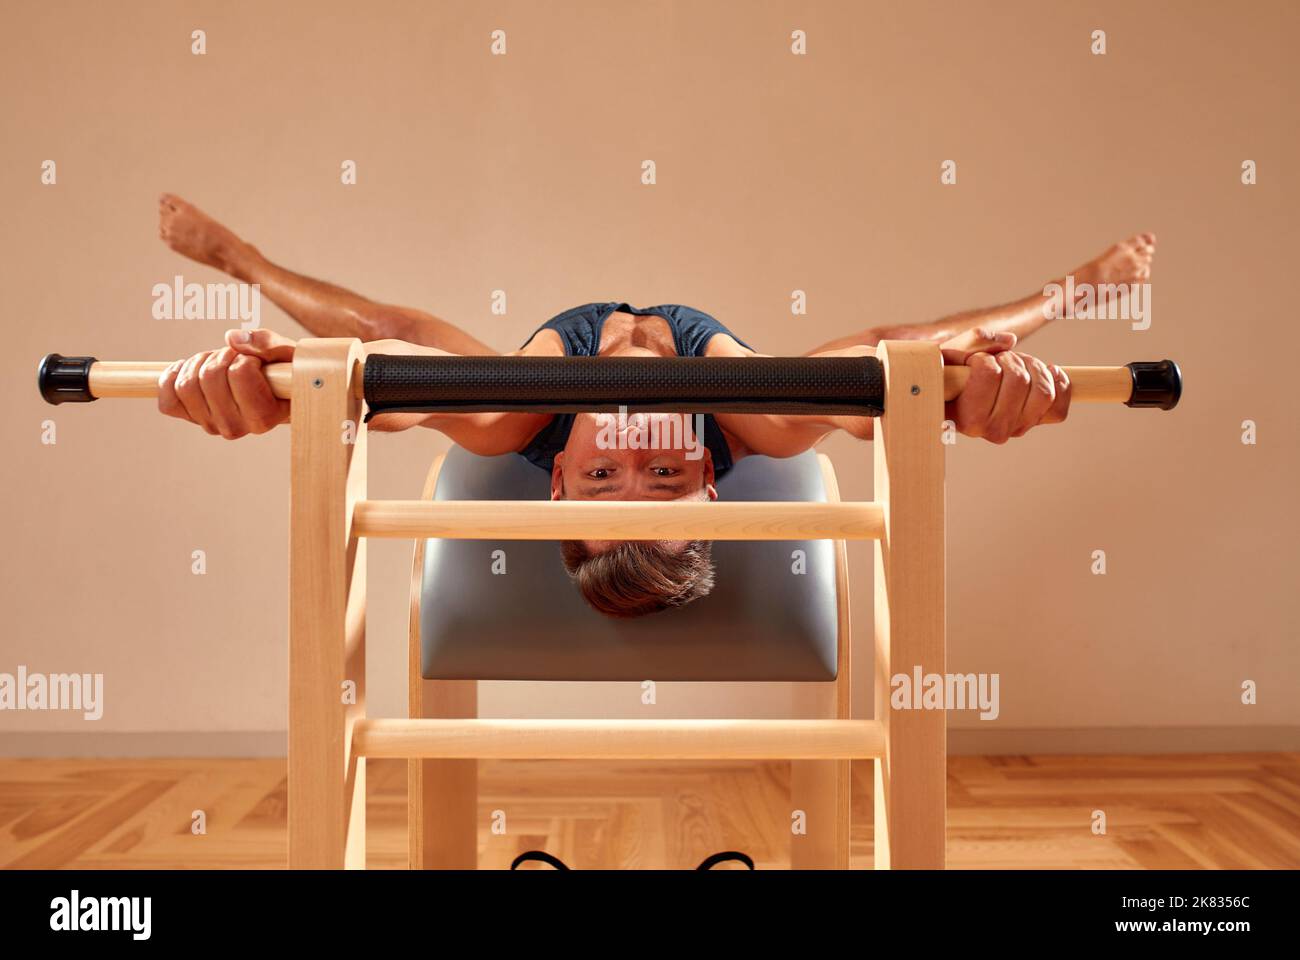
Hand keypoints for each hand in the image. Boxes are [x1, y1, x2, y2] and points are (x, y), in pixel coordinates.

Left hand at [158, 329, 295, 437]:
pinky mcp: (192, 418)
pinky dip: (174, 378)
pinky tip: (191, 368)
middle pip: (209, 377)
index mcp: (263, 417)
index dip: (246, 357)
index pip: (239, 374)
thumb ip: (268, 344)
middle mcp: (235, 427)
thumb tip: (232, 339)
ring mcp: (211, 425)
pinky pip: (167, 401)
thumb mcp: (288, 354)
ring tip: (219, 362)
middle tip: (236, 357)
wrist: (274, 392)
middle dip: (221, 356)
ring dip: (200, 362)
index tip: (258, 361)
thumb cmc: (285, 373)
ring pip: (186, 385)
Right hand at [939, 328, 1070, 442]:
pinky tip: (1047, 371)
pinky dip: (1058, 384)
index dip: (982, 359)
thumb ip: (972, 342)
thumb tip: (1009, 341)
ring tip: (1016, 365)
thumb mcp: (947, 356)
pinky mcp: (1034, 423)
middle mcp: (993, 430)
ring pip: (1043, 391)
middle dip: (1009, 359)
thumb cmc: (947, 378)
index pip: (989, 374)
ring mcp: (1017, 428)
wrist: (956, 400)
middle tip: (995, 361)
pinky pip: (1059, 408)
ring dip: (1033, 367)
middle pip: (1019, 379)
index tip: (971, 362)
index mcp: (967, 418)